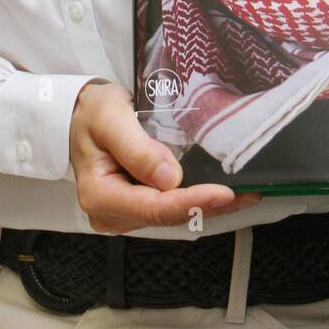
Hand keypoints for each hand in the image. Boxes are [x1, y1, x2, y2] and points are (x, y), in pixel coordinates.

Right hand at [69, 80, 261, 233]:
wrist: (80, 115)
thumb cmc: (91, 113)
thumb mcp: (110, 119)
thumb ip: (137, 148)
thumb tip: (170, 178)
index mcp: (100, 196)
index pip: (154, 207)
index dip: (191, 202)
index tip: (223, 193)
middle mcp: (112, 213)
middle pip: (168, 215)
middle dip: (208, 205)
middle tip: (249, 193)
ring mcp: (126, 212)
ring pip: (174, 214)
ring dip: (209, 205)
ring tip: (246, 194)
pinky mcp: (138, 205)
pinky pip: (171, 206)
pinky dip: (198, 199)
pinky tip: (222, 193)